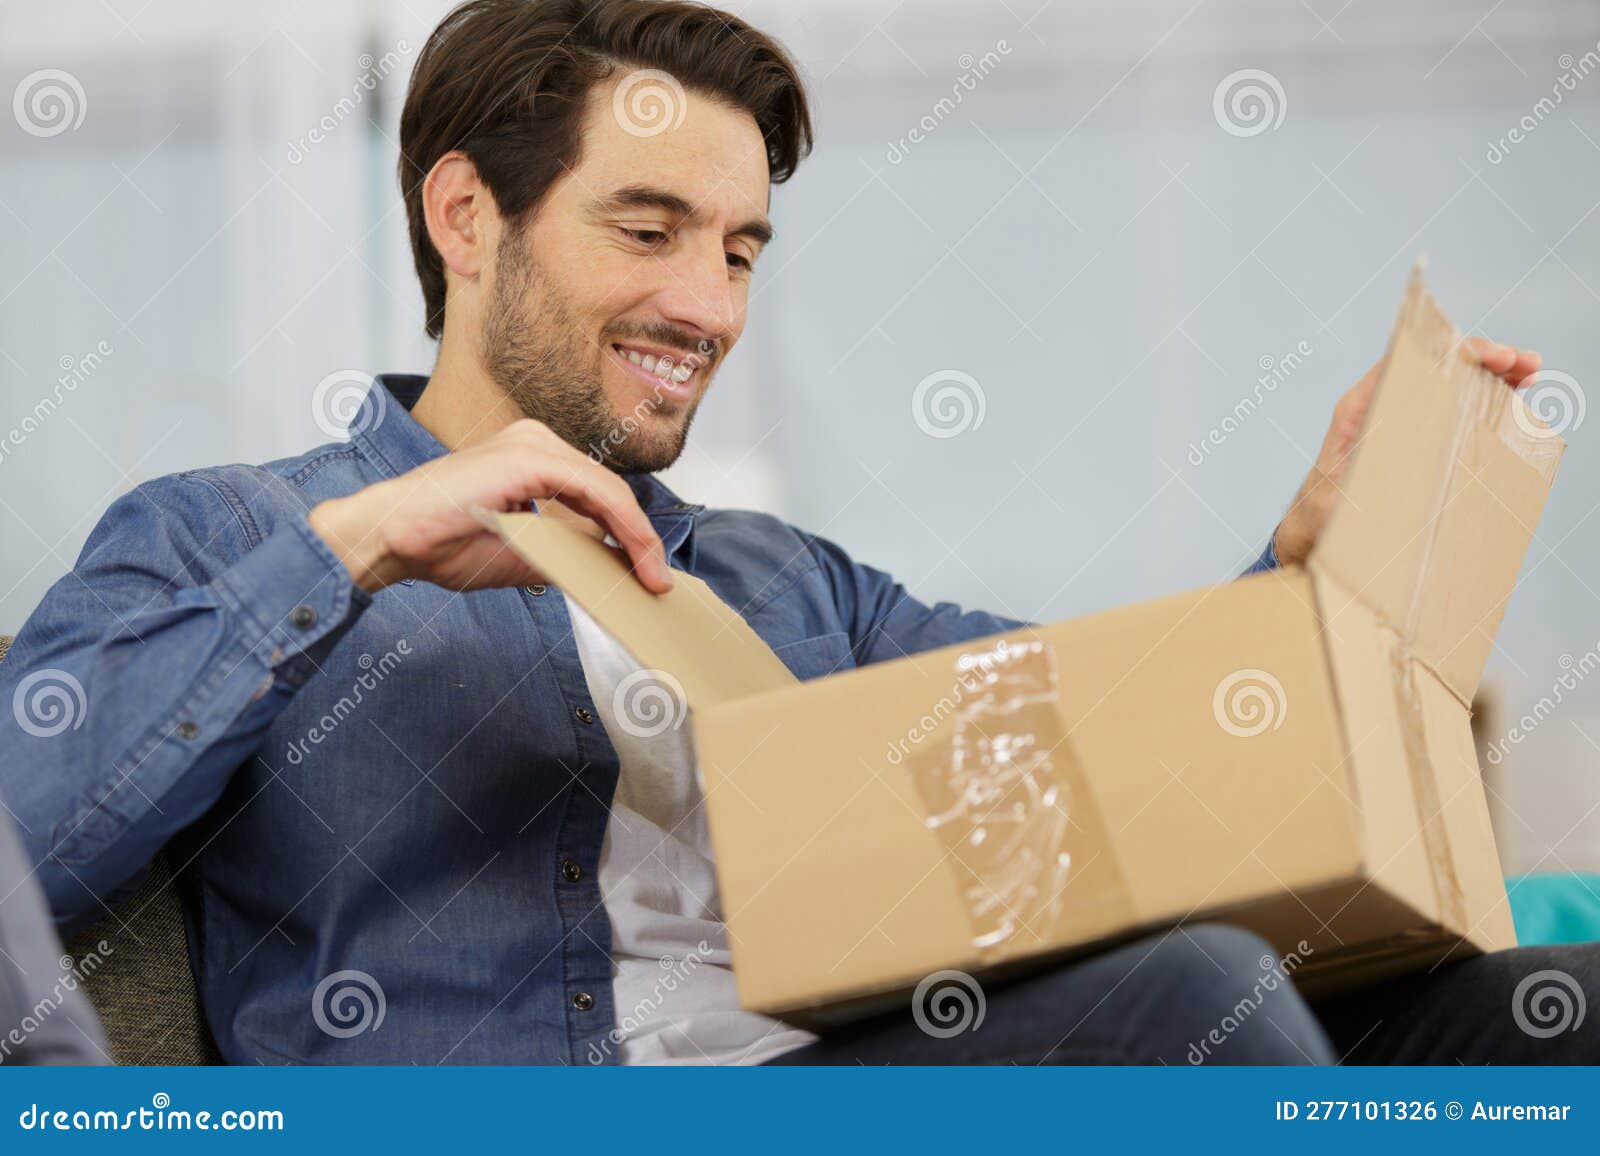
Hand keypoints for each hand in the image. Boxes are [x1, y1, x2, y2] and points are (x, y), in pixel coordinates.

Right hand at [308, 418, 673, 593]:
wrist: (391, 538)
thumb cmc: (441, 544)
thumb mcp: (521, 553)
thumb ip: (565, 553)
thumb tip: (609, 569)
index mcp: (530, 457)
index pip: (596, 493)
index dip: (628, 534)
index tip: (648, 575)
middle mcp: (536, 440)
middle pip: (608, 490)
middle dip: (638, 537)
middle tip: (657, 581)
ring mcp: (534, 444)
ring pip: (610, 491)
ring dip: (638, 536)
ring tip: (652, 577)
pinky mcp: (533, 458)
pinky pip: (598, 492)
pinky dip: (624, 526)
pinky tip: (637, 557)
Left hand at [1272, 337, 1542, 567]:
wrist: (1311, 528)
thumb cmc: (1321, 512)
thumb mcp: (1341, 498)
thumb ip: (1366, 479)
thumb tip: (1401, 471)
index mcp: (1359, 408)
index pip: (1412, 361)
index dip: (1457, 353)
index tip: (1496, 356)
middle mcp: (1378, 405)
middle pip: (1436, 367)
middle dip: (1484, 360)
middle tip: (1527, 364)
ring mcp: (1397, 419)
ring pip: (1448, 386)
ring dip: (1488, 378)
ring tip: (1530, 375)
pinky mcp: (1410, 438)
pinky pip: (1448, 410)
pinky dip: (1480, 402)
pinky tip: (1511, 403)